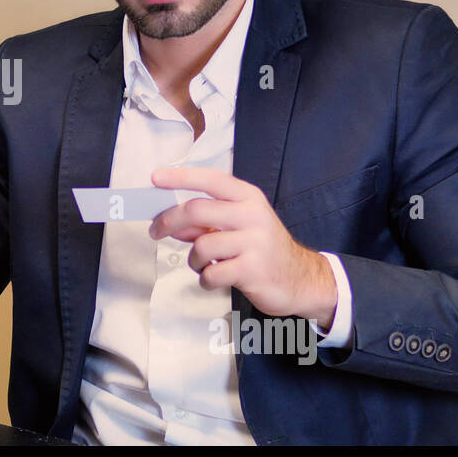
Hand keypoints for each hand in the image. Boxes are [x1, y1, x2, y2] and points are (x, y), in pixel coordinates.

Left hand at [147, 166, 336, 326]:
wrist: (301, 280)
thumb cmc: (263, 249)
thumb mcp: (237, 227)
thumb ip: (204, 223)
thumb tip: (170, 223)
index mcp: (248, 198)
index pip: (211, 179)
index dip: (181, 177)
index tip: (155, 178)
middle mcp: (252, 215)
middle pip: (197, 210)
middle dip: (169, 221)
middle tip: (156, 231)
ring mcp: (254, 242)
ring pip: (201, 245)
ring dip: (193, 259)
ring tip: (204, 264)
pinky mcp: (253, 270)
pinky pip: (211, 273)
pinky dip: (205, 278)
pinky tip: (214, 278)